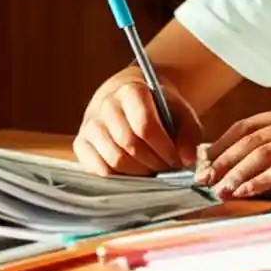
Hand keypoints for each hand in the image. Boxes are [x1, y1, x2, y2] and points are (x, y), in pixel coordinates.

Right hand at [74, 72, 203, 176]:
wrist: (128, 97)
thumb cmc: (159, 107)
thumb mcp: (181, 112)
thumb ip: (189, 134)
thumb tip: (186, 160)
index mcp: (131, 91)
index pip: (145, 126)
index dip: (164, 148)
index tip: (177, 160)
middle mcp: (106, 105)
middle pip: (129, 145)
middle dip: (153, 163)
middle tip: (167, 168)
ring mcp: (90, 125)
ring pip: (114, 160)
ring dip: (138, 173)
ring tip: (153, 169)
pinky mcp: (80, 143)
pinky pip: (98, 169)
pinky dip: (119, 178)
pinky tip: (134, 173)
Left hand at [199, 106, 270, 198]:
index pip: (249, 125)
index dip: (222, 142)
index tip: (206, 162)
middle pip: (247, 137)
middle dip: (219, 159)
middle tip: (201, 180)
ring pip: (259, 152)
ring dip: (234, 172)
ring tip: (217, 190)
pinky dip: (258, 181)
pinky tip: (244, 192)